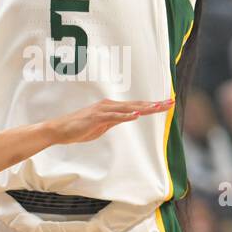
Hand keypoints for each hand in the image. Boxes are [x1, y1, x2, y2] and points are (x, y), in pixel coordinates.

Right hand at [48, 98, 173, 144]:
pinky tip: (136, 115)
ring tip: (158, 107)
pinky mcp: (96, 117)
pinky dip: (126, 116)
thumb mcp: (102, 126)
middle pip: (136, 104)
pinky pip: (113, 117)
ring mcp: (103, 110)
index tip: (166, 104)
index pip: (136, 106)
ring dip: (144, 107)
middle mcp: (109, 106)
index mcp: (112, 108)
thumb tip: (129, 118)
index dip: (152, 105)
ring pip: (128, 108)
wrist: (60, 130)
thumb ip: (115, 121)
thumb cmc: (80, 128)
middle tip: (170, 102)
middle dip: (154, 104)